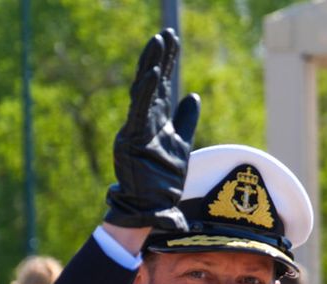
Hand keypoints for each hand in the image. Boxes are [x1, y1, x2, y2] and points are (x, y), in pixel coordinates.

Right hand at [104, 30, 200, 231]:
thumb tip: (193, 96)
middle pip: (151, 82)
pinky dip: (146, 91)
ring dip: (151, 65)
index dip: (167, 62)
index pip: (161, 85)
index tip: (173, 39)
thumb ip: (185, 119)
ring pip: (143, 91)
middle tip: (166, 34)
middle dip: (158, 57)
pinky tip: (154, 71)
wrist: (151, 206)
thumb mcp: (181, 144)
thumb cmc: (164, 179)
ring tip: (158, 42)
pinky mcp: (133, 140)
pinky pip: (140, 111)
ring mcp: (136, 129)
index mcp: (153, 120)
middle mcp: (142, 120)